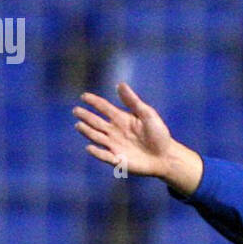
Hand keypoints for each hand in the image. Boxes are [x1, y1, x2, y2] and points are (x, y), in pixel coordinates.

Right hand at [72, 82, 202, 193]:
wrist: (166, 157)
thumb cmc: (159, 135)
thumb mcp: (147, 115)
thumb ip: (133, 101)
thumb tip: (120, 84)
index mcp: (121, 118)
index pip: (104, 107)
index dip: (94, 101)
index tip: (84, 96)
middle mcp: (115, 131)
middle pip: (96, 122)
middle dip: (85, 116)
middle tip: (76, 111)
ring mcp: (115, 145)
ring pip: (96, 137)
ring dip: (87, 131)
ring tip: (79, 125)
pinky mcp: (118, 159)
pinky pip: (105, 156)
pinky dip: (97, 153)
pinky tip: (90, 147)